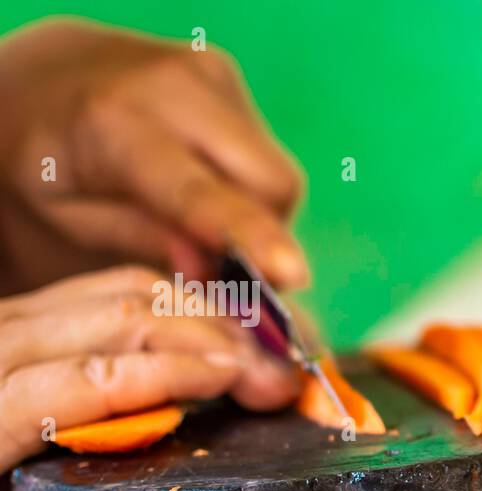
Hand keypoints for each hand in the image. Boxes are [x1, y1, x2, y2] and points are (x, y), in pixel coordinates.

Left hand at [0, 17, 306, 294]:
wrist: (35, 77)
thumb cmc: (44, 164)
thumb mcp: (66, 219)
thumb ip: (140, 241)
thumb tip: (211, 268)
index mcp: (112, 125)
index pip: (197, 192)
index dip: (249, 234)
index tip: (291, 273)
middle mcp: (170, 86)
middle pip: (269, 186)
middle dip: (261, 237)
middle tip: (220, 268)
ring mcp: (205, 71)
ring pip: (276, 176)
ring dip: (255, 213)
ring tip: (197, 219)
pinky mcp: (224, 72)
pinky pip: (266, 154)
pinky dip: (247, 184)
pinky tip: (201, 179)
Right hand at [0, 266, 299, 470]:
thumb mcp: (60, 437)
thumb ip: (117, 408)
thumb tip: (217, 395)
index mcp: (28, 337)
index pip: (128, 293)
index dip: (212, 310)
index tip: (276, 347)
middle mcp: (6, 335)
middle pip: (135, 296)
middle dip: (227, 322)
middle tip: (292, 367)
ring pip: (115, 317)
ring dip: (210, 339)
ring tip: (270, 375)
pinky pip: (80, 382)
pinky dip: (157, 375)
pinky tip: (211, 381)